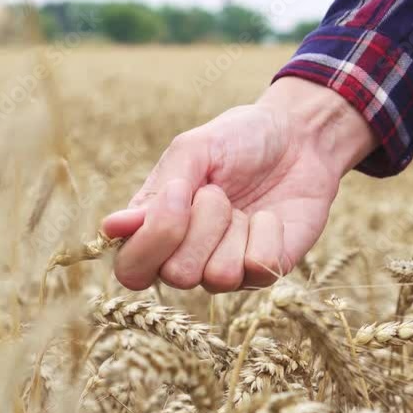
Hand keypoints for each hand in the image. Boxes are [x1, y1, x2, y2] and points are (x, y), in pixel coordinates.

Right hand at [102, 77, 376, 292]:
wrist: (300, 136)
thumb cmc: (239, 139)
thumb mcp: (193, 150)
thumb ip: (157, 191)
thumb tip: (112, 229)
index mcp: (156, 231)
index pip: (131, 271)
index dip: (153, 239)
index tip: (179, 194)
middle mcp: (187, 258)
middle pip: (177, 275)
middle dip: (202, 224)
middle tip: (219, 193)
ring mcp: (227, 269)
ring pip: (219, 276)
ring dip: (234, 227)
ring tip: (243, 205)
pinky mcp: (266, 271)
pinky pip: (259, 266)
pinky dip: (268, 231)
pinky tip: (270, 216)